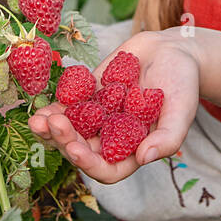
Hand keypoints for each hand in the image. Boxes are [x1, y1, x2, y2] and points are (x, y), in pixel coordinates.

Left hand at [28, 31, 199, 184]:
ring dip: (51, 129)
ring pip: (70, 130)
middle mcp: (112, 138)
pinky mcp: (90, 96)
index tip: (75, 149)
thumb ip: (168, 138)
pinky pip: (69, 106)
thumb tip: (145, 158)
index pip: (107, 169)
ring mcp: (99, 117)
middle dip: (63, 141)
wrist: (173, 51)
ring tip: (37, 119)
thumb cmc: (183, 84)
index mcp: (134, 149)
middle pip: (82, 150)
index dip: (89, 164)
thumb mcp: (182, 111)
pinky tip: (42, 106)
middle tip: (51, 124)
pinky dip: (55, 107)